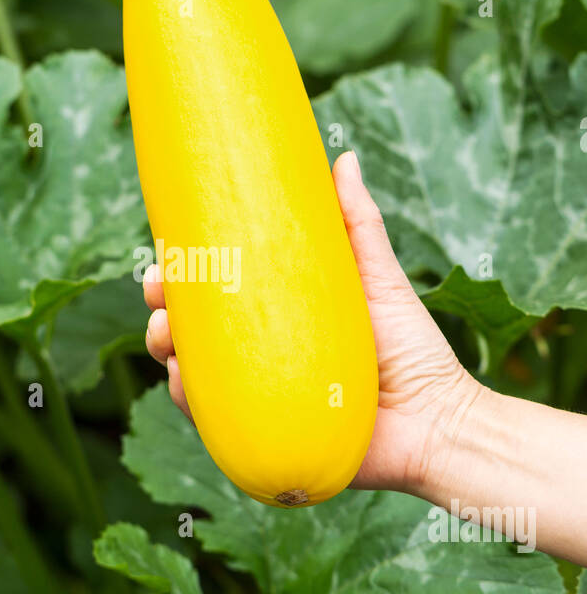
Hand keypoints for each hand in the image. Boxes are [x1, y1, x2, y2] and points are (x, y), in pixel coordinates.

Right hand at [143, 150, 480, 494]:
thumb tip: (343, 157)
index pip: (221, 294)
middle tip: (157, 292)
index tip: (167, 254)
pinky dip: (188, 400)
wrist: (437, 423)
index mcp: (282, 320)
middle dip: (163, 309)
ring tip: (165, 335)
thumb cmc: (414, 351)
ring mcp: (260, 398)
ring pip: (193, 374)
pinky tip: (179, 379)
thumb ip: (358, 222)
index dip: (186, 275)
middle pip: (195, 332)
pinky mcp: (265, 436)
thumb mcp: (378, 277)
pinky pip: (214, 421)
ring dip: (166, 350)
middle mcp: (264, 359)